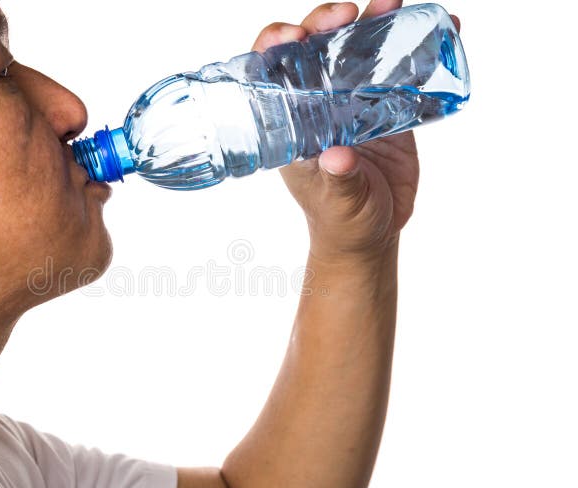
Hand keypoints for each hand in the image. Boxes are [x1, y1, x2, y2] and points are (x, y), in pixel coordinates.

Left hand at [252, 1, 460, 264]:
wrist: (372, 234)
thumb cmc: (341, 220)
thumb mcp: (338, 203)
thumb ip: (337, 181)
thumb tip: (337, 157)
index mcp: (295, 123)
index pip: (274, 74)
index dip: (277, 47)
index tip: (293, 35)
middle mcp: (320, 104)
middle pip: (317, 50)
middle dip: (329, 23)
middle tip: (349, 13)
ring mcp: (355, 102)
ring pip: (360, 51)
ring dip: (377, 23)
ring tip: (395, 2)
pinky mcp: (389, 109)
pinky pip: (403, 72)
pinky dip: (421, 50)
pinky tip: (444, 27)